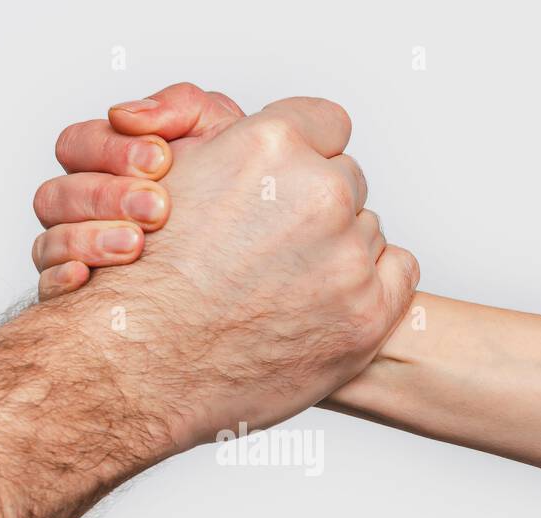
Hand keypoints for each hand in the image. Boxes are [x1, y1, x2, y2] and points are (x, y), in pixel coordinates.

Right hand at [33, 83, 244, 297]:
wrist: (251, 256)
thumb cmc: (227, 189)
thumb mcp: (216, 134)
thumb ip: (178, 107)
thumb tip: (126, 114)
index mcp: (102, 164)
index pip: (77, 145)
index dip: (111, 149)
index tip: (160, 160)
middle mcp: (81, 209)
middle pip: (57, 194)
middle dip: (107, 196)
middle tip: (158, 208)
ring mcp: (74, 253)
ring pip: (50, 241)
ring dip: (90, 239)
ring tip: (137, 245)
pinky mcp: (76, 297)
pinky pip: (48, 288)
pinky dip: (61, 279)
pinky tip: (87, 277)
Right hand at [34, 85, 419, 452]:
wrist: (141, 370)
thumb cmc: (148, 286)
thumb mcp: (174, 182)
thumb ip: (233, 147)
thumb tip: (267, 136)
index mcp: (268, 146)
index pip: (328, 124)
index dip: (307, 156)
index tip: (289, 185)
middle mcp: (316, 192)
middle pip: (348, 180)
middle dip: (318, 209)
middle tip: (274, 250)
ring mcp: (347, 256)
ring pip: (368, 230)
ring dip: (339, 252)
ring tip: (284, 288)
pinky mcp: (368, 312)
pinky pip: (399, 273)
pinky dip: (372, 287)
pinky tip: (325, 304)